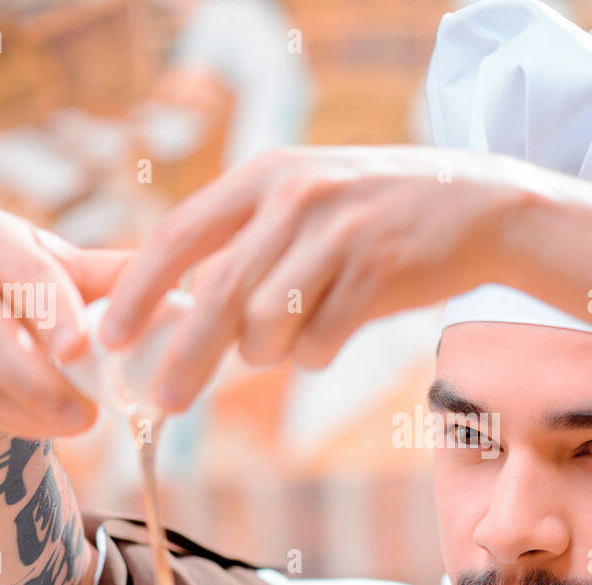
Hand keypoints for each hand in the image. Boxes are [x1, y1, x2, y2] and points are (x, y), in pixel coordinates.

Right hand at [0, 207, 134, 435]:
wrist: (0, 342)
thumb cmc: (55, 302)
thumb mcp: (87, 283)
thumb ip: (123, 280)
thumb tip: (176, 285)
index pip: (22, 271)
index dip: (52, 312)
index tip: (82, 350)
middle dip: (42, 385)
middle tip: (88, 420)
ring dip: (27, 410)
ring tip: (75, 425)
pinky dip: (2, 420)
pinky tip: (39, 427)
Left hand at [99, 144, 531, 412]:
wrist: (478, 205)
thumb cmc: (379, 211)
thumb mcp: (308, 194)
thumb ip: (250, 235)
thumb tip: (184, 306)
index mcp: (266, 176)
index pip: (179, 236)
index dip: (141, 292)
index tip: (113, 338)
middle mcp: (296, 198)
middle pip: (216, 295)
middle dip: (185, 358)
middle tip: (164, 402)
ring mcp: (339, 236)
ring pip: (267, 326)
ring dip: (270, 351)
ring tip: (294, 337)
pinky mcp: (377, 276)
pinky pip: (320, 343)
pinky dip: (318, 353)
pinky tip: (335, 332)